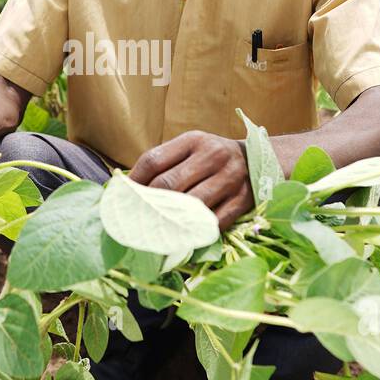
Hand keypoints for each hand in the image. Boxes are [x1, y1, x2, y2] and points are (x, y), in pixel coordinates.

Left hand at [128, 130, 253, 230]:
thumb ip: (163, 162)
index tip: (122, 198)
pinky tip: (181, 238)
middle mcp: (212, 156)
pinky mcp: (243, 200)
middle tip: (131, 221)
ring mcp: (229, 179)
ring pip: (190, 206)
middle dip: (146, 205)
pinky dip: (195, 232)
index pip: (153, 160)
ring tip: (151, 233)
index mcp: (193, 140)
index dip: (133, 182)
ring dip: (168, 222)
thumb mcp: (191, 148)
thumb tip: (126, 187)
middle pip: (169, 185)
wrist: (258, 160)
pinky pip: (213, 222)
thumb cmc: (212, 157)